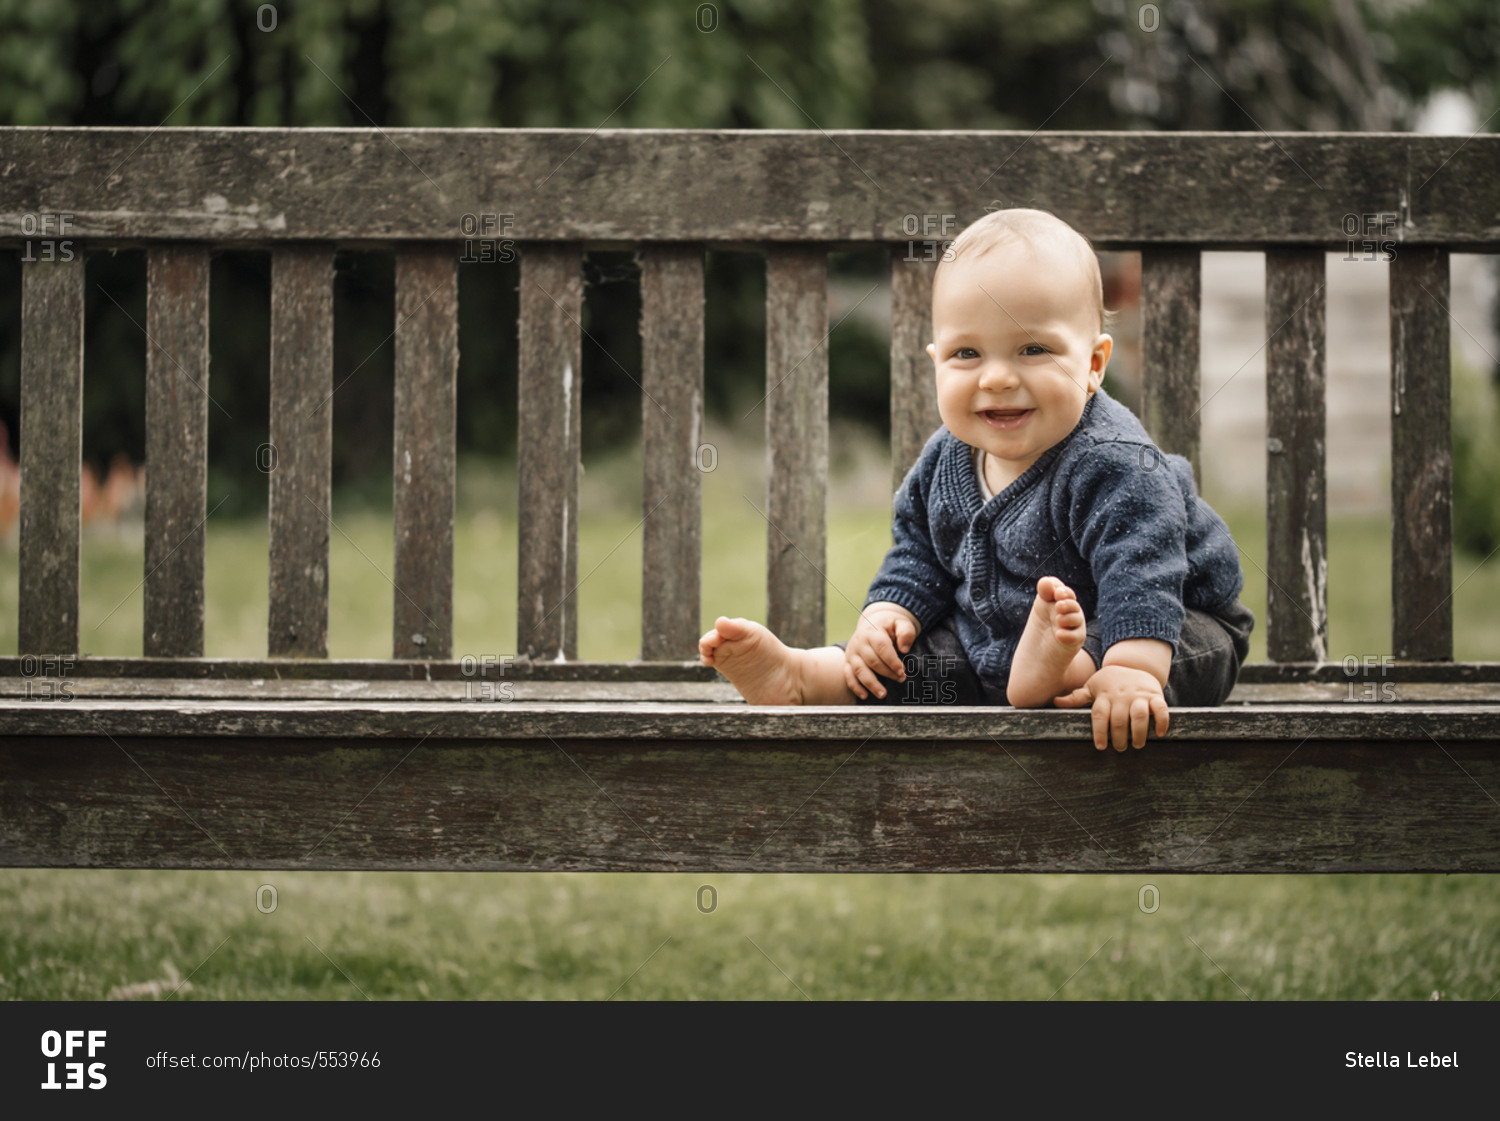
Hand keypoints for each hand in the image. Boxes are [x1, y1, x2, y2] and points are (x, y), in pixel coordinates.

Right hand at [843, 602, 919, 699]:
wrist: (872, 623)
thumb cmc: (890, 625)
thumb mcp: (901, 623)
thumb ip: (906, 633)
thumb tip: (904, 649)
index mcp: (872, 631)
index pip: (881, 647)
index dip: (892, 660)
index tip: (902, 670)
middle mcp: (859, 642)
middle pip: (872, 661)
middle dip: (887, 673)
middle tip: (901, 679)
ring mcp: (852, 653)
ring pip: (859, 670)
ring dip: (871, 684)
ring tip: (883, 694)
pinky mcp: (848, 662)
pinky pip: (849, 676)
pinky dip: (855, 687)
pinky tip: (865, 696)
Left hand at [1052, 665, 1169, 750]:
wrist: (1134, 664)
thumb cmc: (1109, 682)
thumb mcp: (1092, 687)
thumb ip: (1076, 697)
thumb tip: (1056, 702)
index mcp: (1105, 695)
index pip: (1100, 714)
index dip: (1100, 732)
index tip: (1101, 747)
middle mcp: (1121, 695)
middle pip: (1119, 720)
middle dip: (1119, 738)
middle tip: (1120, 748)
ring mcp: (1139, 695)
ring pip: (1139, 716)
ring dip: (1139, 734)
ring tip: (1136, 745)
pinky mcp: (1155, 695)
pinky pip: (1161, 709)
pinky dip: (1162, 722)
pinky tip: (1159, 734)